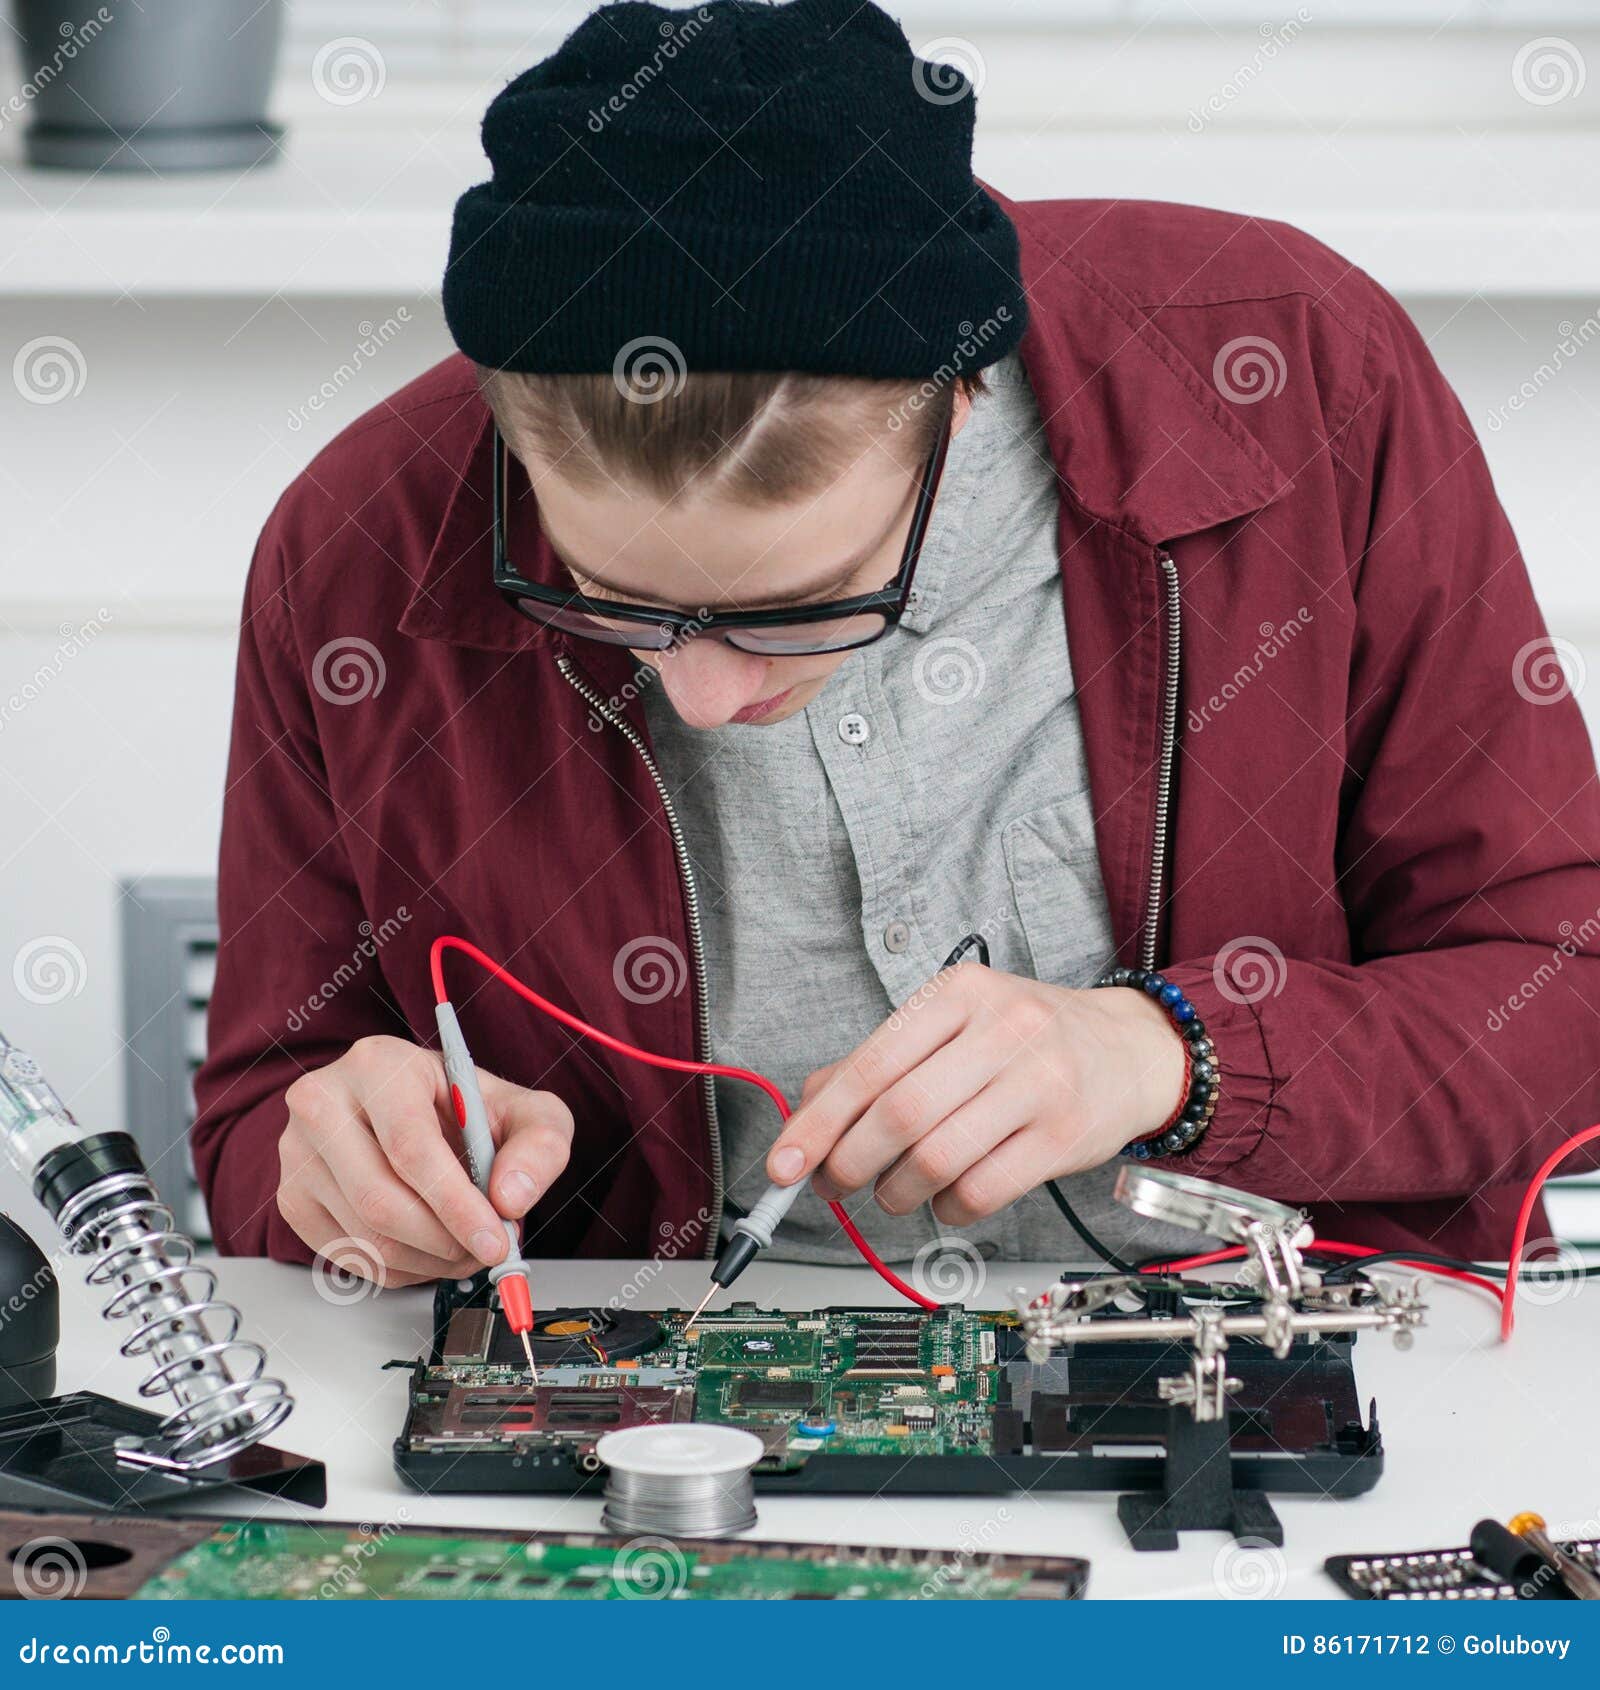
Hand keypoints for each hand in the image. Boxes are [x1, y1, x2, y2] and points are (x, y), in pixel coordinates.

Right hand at [276, 1035, 573, 1285]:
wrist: (423, 1114)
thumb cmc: (467, 1109)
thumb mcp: (525, 1112)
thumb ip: (539, 1145)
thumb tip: (510, 1198)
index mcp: (378, 1064)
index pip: (409, 1146)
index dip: (455, 1203)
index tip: (494, 1238)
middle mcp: (323, 1102)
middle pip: (380, 1199)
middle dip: (445, 1240)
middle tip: (487, 1250)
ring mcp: (298, 1153)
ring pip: (365, 1236)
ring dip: (430, 1260)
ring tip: (467, 1246)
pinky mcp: (293, 1199)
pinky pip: (350, 1257)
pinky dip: (402, 1269)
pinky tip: (430, 1248)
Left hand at [766, 971, 1183, 1226]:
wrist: (1130, 1048)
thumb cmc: (1028, 1040)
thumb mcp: (953, 1026)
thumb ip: (879, 1063)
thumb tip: (807, 1117)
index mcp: (958, 994)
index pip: (870, 1064)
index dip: (818, 1122)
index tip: (784, 1164)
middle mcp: (1001, 1029)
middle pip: (899, 1115)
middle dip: (851, 1163)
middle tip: (836, 1183)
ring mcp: (1038, 1082)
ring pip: (936, 1159)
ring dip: (897, 1191)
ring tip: (894, 1191)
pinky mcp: (1063, 1136)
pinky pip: (981, 1191)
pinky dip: (947, 1209)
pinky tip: (946, 1199)